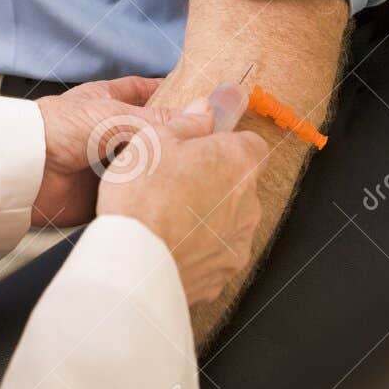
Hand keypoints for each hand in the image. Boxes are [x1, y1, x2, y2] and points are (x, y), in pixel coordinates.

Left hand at [33, 76, 210, 228]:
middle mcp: (110, 131)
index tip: (202, 97)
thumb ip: (159, 120)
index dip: (171, 92)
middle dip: (177, 137)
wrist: (24, 172)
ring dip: (167, 171)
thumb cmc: (58, 129)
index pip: (145, 91)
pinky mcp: (105, 196)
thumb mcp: (115, 116)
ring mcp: (107, 164)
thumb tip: (203, 116)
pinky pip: (135, 197)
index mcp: (108, 101)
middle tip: (214, 142)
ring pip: (146, 167)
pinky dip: (152, 199)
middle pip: (151, 132)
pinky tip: (176, 200)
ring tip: (205, 173)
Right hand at [96, 107, 266, 304]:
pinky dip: (198, 249)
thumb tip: (205, 110)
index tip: (203, 146)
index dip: (228, 143)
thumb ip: (187, 123)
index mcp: (237, 163)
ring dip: (208, 216)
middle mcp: (249, 204)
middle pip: (240, 184)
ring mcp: (238, 244)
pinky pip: (215, 254)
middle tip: (175, 181)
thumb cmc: (144, 197)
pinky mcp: (223, 277)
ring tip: (168, 217)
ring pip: (229, 221)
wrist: (135, 267)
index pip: (252, 144)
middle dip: (215, 181)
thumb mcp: (155, 141)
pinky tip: (169, 245)